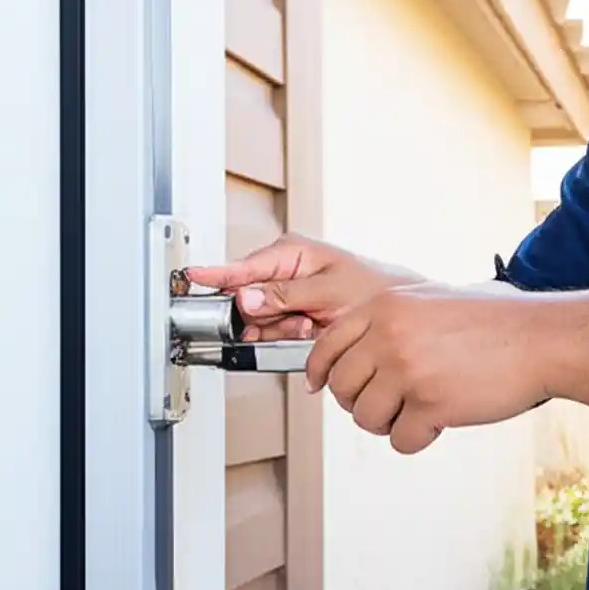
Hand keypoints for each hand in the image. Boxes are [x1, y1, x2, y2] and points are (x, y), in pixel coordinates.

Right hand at [184, 234, 423, 340]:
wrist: (395, 314)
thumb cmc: (374, 292)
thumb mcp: (330, 291)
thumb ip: (285, 296)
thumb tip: (247, 297)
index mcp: (291, 252)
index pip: (243, 266)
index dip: (218, 275)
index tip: (193, 277)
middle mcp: (284, 270)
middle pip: (246, 297)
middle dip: (263, 315)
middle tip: (292, 321)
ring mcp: (286, 294)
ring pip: (257, 318)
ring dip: (277, 329)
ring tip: (307, 326)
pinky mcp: (290, 315)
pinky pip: (270, 331)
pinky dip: (284, 337)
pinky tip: (305, 333)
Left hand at [306, 283, 552, 453]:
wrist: (543, 338)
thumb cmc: (497, 320)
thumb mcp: (431, 300)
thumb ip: (391, 321)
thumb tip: (355, 351)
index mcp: (385, 307)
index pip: (326, 345)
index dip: (319, 372)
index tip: (318, 386)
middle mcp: (389, 336)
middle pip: (341, 387)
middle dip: (359, 403)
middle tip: (388, 405)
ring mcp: (408, 370)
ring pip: (365, 418)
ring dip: (389, 424)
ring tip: (418, 412)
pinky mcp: (431, 404)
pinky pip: (400, 440)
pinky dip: (417, 438)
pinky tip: (441, 421)